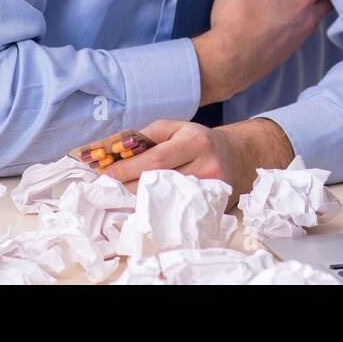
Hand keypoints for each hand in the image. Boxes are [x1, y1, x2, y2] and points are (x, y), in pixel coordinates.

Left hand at [102, 117, 295, 203]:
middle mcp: (206, 167)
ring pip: (164, 202)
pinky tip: (145, 206)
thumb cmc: (198, 140)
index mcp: (196, 142)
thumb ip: (145, 136)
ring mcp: (210, 191)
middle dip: (127, 185)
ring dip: (138, 200)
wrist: (236, 157)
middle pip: (158, 183)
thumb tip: (114, 151)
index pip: (156, 159)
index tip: (106, 174)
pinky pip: (176, 213)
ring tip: (123, 194)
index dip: (128, 168)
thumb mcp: (175, 127)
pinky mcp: (211, 208)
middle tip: (108, 186)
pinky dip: (156, 211)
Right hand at [193, 0, 331, 104]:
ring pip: (313, 18)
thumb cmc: (236, 19)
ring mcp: (296, 40)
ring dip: (312, 6)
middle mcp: (305, 21)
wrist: (224, 64)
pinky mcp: (283, 54)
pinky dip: (297, 22)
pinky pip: (298, 34)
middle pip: (327, 1)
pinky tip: (282, 19)